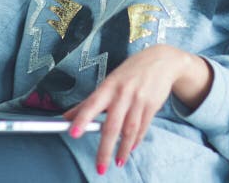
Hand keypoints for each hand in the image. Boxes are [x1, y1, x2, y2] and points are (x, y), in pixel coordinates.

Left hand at [62, 44, 212, 174]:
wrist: (161, 61)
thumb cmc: (130, 72)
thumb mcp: (109, 82)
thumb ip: (89, 102)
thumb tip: (66, 117)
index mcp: (108, 86)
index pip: (92, 104)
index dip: (81, 118)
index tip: (73, 132)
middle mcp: (123, 93)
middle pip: (112, 125)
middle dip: (105, 149)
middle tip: (99, 166)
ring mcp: (139, 100)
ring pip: (129, 130)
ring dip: (123, 149)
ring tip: (117, 162)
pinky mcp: (152, 106)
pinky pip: (143, 128)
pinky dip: (136, 140)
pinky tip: (130, 149)